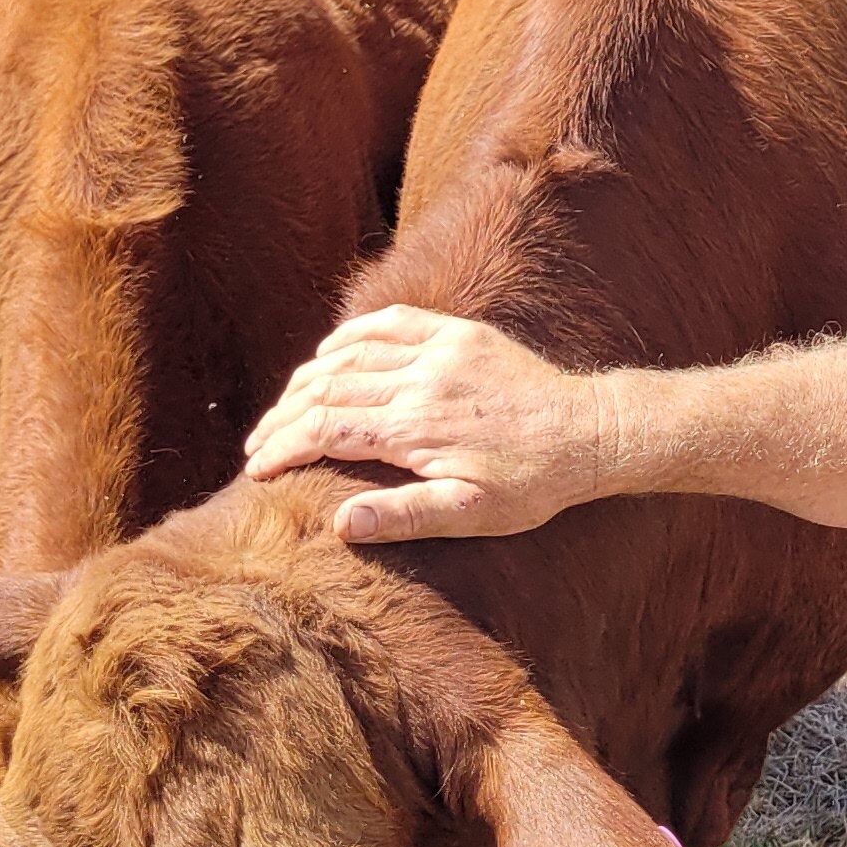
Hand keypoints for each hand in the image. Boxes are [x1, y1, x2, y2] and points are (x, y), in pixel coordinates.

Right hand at [241, 306, 608, 541]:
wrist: (590, 433)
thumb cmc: (532, 484)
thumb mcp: (472, 514)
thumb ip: (404, 515)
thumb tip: (341, 523)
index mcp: (416, 428)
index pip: (324, 429)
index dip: (281, 447)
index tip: (255, 469)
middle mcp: (420, 380)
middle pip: (326, 390)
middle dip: (282, 418)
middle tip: (256, 444)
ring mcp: (439, 350)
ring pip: (349, 354)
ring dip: (307, 381)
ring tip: (282, 409)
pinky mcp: (459, 332)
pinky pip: (389, 324)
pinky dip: (349, 337)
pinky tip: (328, 355)